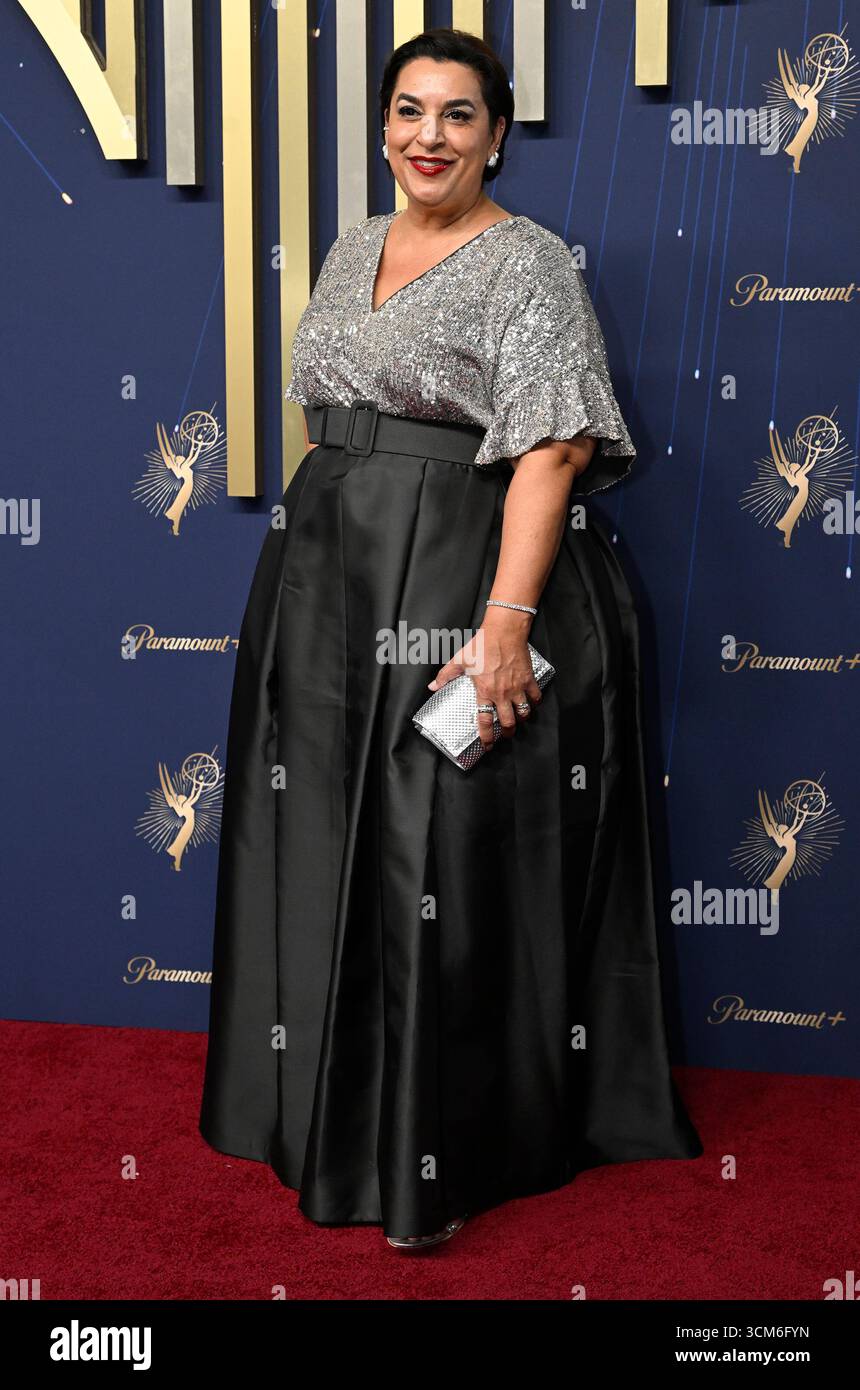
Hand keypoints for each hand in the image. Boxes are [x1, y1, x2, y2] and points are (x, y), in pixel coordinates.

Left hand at [427, 609, 542, 750]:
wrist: (503, 632)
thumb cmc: (482, 645)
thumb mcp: (460, 660)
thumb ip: (446, 675)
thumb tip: (433, 686)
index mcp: (485, 692)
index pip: (485, 722)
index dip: (487, 738)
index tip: (487, 746)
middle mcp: (502, 694)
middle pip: (508, 723)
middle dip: (508, 733)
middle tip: (506, 735)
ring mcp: (517, 688)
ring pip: (524, 713)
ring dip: (521, 720)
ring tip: (518, 720)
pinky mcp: (529, 680)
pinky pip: (536, 697)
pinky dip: (534, 703)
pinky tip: (531, 703)